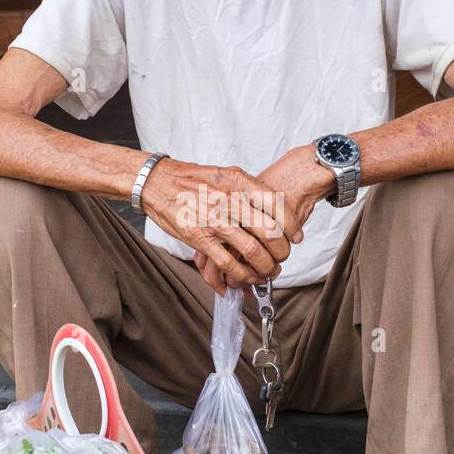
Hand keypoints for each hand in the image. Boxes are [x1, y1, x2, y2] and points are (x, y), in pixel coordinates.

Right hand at [140, 158, 303, 294]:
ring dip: (265, 268)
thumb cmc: (193, 179)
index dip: (292, 225)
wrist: (157, 182)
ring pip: (253, 252)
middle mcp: (230, 200)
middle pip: (270, 232)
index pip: (277, 205)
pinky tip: (245, 279)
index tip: (296, 237)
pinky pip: (228, 264)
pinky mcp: (199, 239)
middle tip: (282, 257)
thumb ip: (249, 189)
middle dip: (282, 251)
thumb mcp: (226, 174)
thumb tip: (275, 208)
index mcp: (239, 182)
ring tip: (268, 272)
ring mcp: (215, 221)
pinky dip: (241, 276)